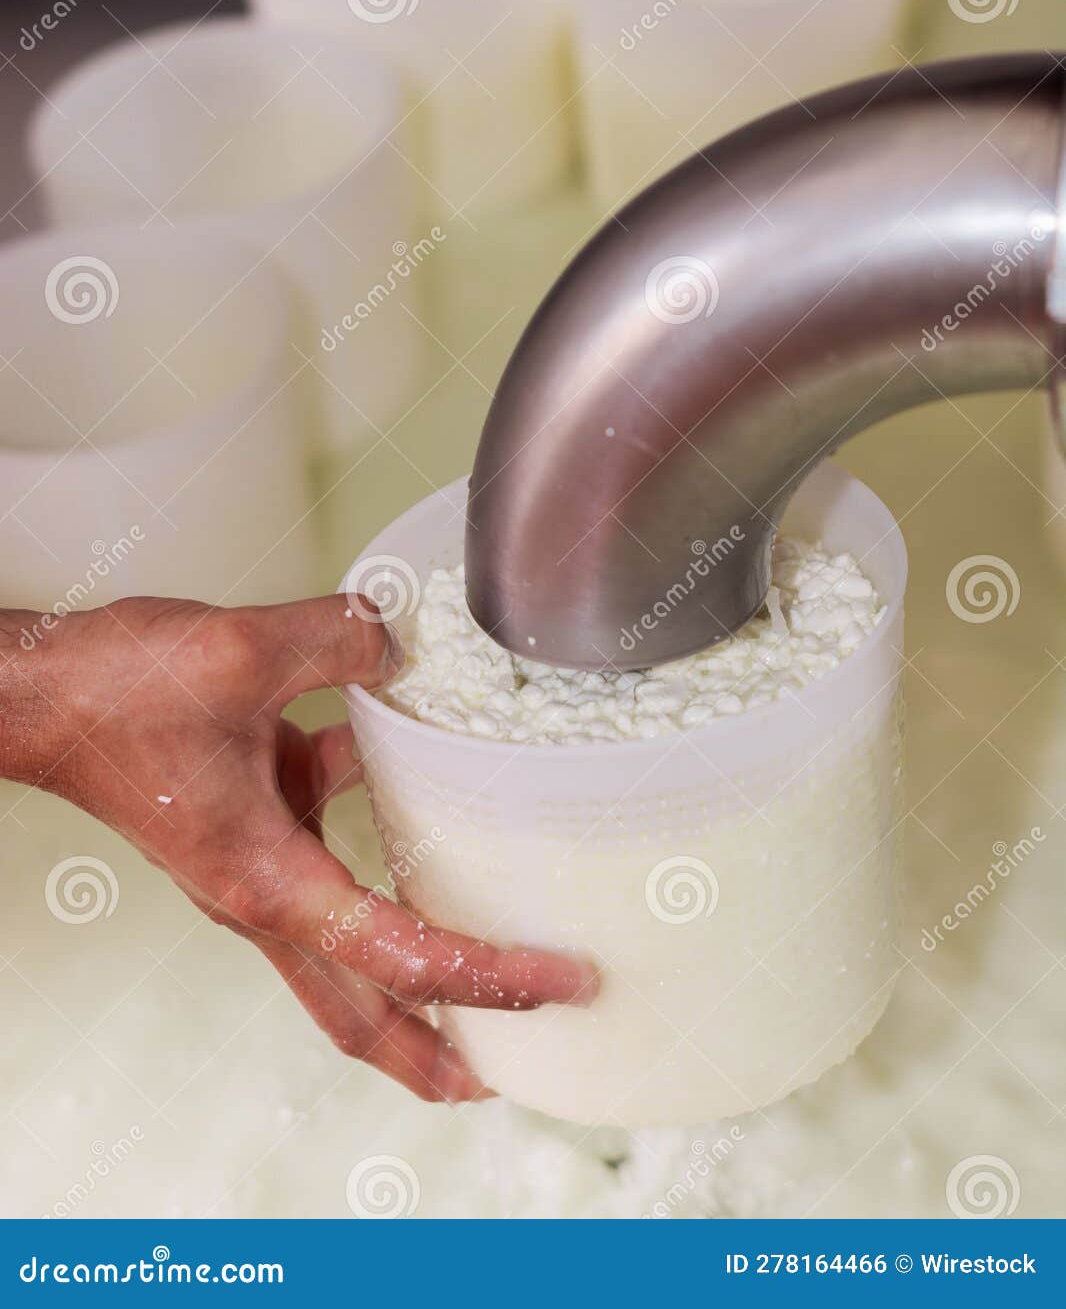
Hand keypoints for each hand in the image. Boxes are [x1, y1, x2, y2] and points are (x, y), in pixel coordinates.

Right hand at [0, 596, 595, 1102]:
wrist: (40, 694)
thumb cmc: (112, 697)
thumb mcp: (239, 653)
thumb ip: (338, 640)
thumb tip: (401, 639)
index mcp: (268, 883)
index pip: (403, 958)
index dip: (490, 979)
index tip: (561, 983)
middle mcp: (264, 895)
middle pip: (363, 1009)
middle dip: (436, 1055)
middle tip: (511, 1074)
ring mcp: (255, 866)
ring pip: (352, 939)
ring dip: (416, 959)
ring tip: (488, 951)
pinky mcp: (251, 824)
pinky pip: (334, 839)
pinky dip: (384, 821)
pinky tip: (415, 759)